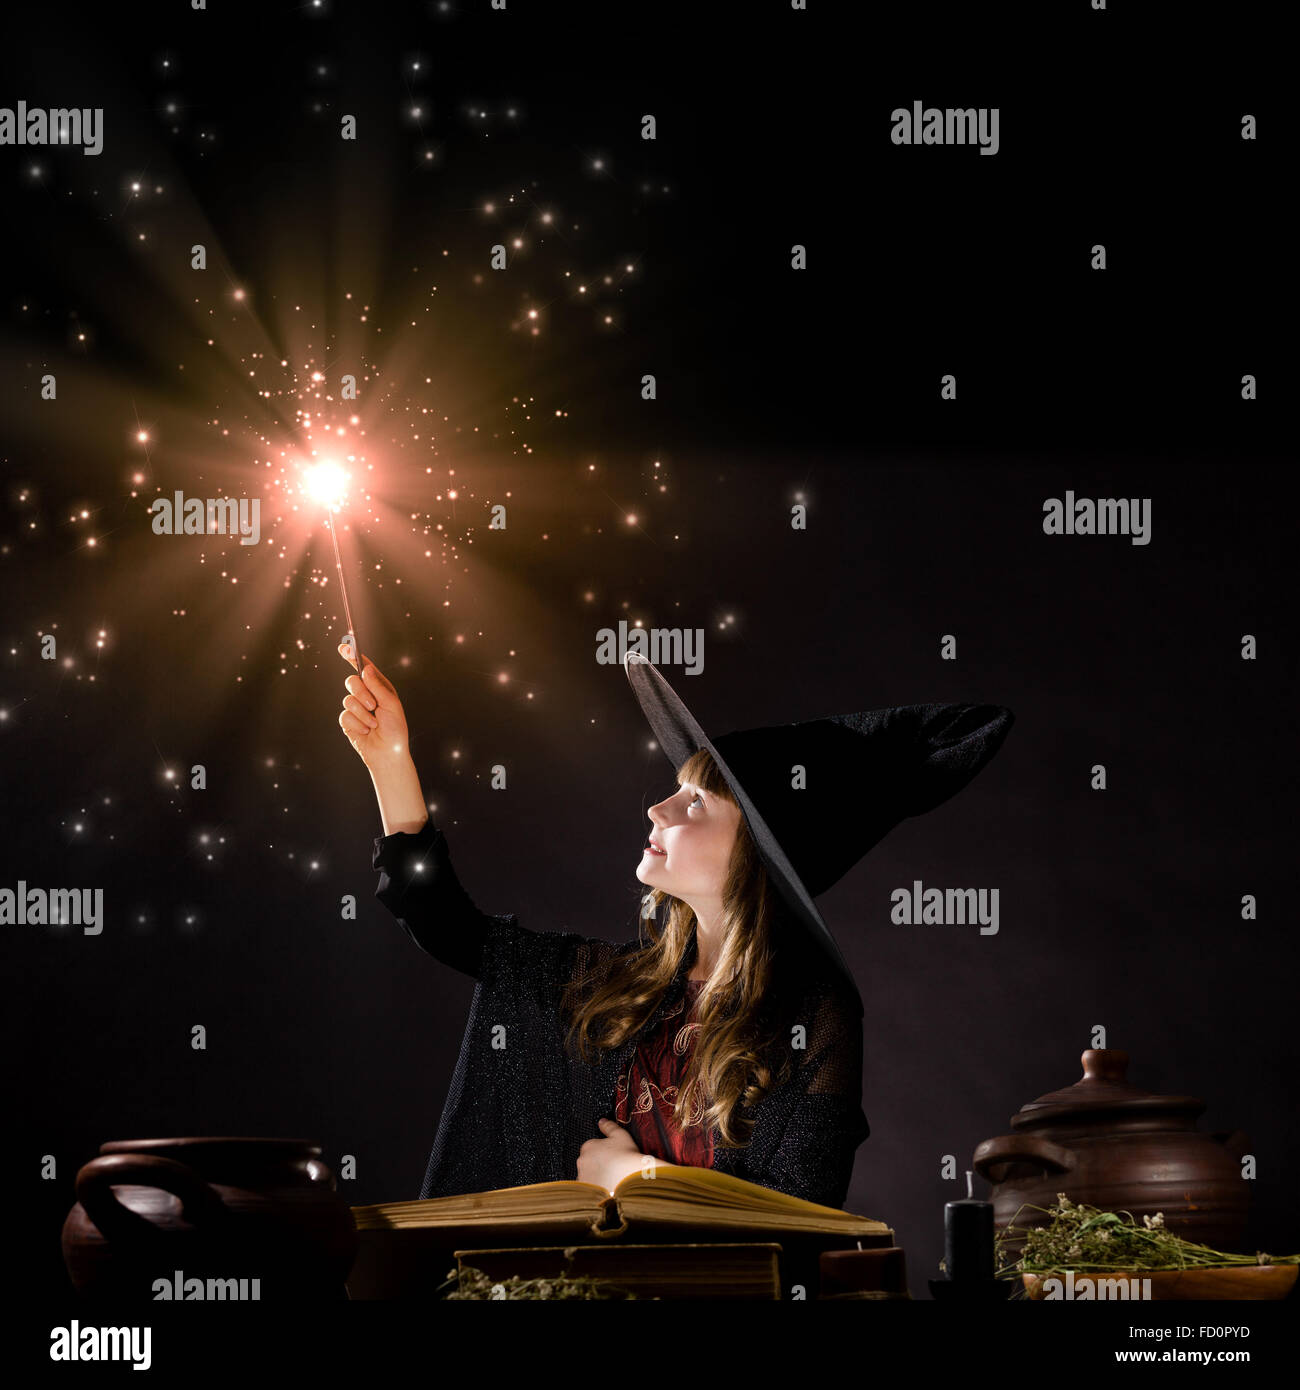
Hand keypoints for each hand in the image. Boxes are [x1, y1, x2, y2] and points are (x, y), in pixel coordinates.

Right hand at [337, 648, 410, 770]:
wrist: (387, 753)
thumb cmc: (395, 729)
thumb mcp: (391, 705)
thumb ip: (377, 687)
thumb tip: (366, 669)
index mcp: (379, 687)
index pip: (364, 669)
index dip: (353, 656)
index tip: (344, 647)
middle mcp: (366, 695)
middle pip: (352, 681)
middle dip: (362, 693)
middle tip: (373, 706)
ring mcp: (355, 708)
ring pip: (348, 700)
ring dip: (363, 714)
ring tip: (374, 724)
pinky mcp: (348, 721)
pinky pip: (345, 715)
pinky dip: (358, 724)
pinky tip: (366, 731)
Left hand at [575, 1118, 656, 1193]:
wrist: (629, 1182)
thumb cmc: (625, 1157)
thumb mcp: (620, 1135)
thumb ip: (609, 1127)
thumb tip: (602, 1121)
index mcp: (588, 1146)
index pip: (592, 1146)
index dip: (604, 1150)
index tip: (613, 1155)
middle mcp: (581, 1162)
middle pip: (589, 1161)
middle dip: (598, 1163)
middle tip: (614, 1167)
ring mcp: (582, 1177)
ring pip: (589, 1175)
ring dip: (597, 1176)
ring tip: (612, 1179)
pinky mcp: (586, 1192)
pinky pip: (590, 1189)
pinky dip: (597, 1189)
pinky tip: (608, 1189)